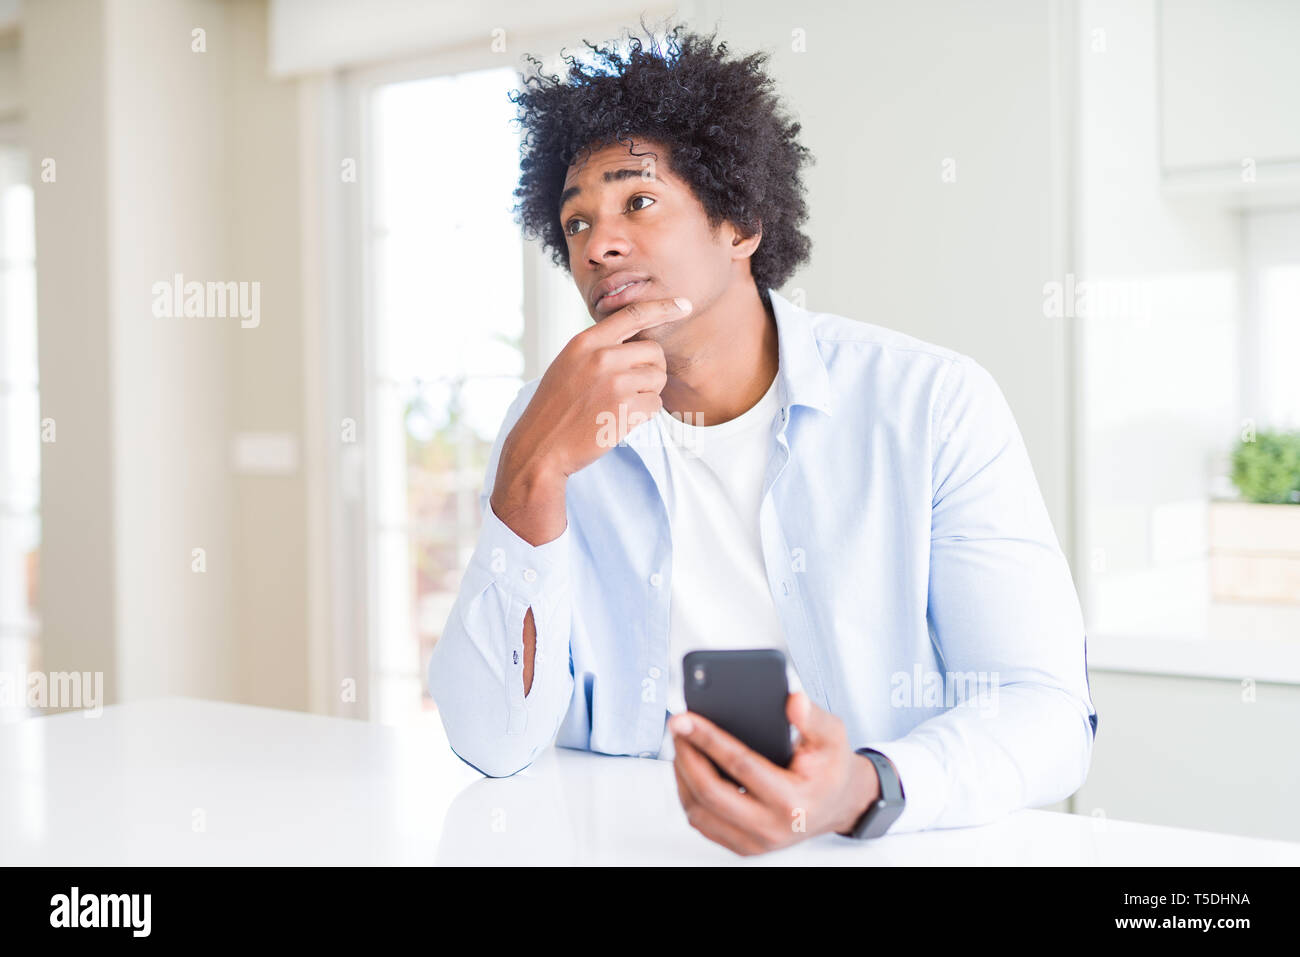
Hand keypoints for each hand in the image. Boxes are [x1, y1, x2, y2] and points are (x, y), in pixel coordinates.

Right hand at [489, 296, 691, 544]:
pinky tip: (619, 419)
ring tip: (618, 405)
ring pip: (658, 379)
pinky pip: (655, 404)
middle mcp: (601, 357)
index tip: (684, 305)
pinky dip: (644, 414)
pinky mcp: (626, 408)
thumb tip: (637, 340)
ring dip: (647, 393)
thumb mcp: (568, 364)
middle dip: (651, 369)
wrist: (541, 446)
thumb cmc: (555, 408)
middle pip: (654, 351)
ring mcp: (615, 382)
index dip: (663, 307)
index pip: (633, 315)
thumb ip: (598, 348)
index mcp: (585, 342)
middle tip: (631, 387)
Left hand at [669, 691, 880, 855]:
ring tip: (681, 744)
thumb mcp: (832, 737)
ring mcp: (755, 842)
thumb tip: (793, 700)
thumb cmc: (831, 769)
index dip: (708, 739)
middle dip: (686, 756)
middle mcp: (772, 828)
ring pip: (700, 811)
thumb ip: (812, 718)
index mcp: (793, 802)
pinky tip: (689, 768)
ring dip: (683, 776)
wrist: (838, 805)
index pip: (740, 766)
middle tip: (676, 728)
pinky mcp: (743, 847)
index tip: (685, 719)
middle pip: (710, 793)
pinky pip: (702, 823)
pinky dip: (689, 794)